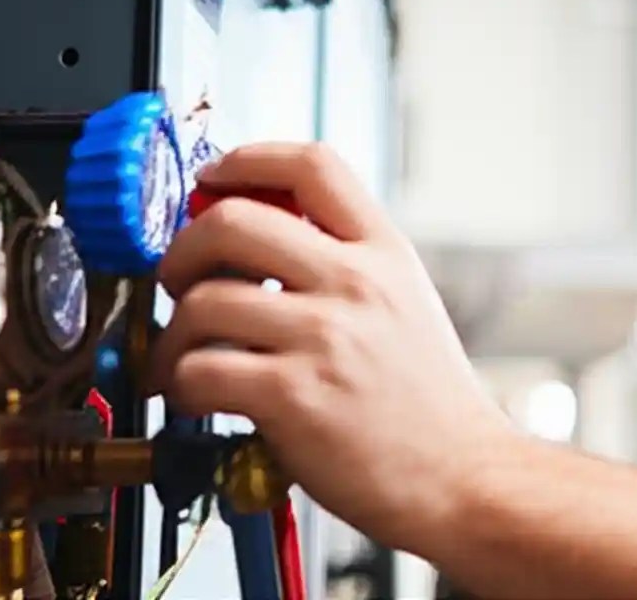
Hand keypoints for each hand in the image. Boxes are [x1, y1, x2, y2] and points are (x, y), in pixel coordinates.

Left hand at [150, 142, 514, 548]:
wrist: (464, 478)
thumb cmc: (434, 407)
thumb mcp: (408, 305)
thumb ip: (349, 267)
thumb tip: (264, 245)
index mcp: (385, 255)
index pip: (311, 165)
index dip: (247, 159)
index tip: (214, 178)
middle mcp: (356, 284)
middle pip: (233, 220)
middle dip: (183, 249)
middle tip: (179, 279)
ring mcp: (326, 338)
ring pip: (203, 300)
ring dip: (172, 333)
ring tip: (182, 358)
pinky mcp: (295, 397)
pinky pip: (200, 370)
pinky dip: (180, 384)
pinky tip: (195, 398)